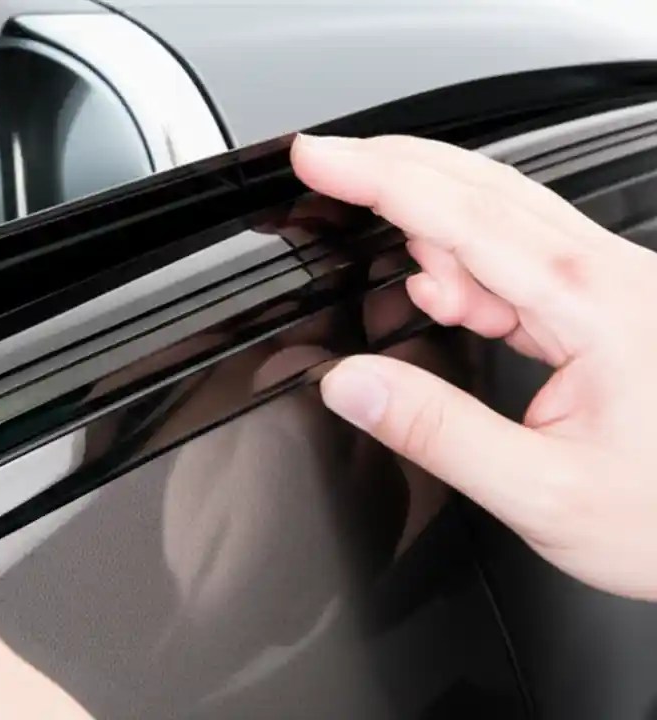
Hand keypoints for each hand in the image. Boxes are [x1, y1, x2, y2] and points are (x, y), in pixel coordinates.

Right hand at [293, 132, 656, 599]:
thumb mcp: (543, 494)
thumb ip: (436, 431)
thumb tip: (351, 383)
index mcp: (597, 306)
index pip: (463, 217)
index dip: (379, 179)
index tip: (319, 159)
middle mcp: (612, 279)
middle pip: (485, 190)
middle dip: (396, 168)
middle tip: (328, 166)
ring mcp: (614, 288)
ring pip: (504, 218)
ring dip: (431, 220)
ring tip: (381, 253)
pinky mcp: (610, 308)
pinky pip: (524, 259)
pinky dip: (467, 262)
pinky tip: (447, 295)